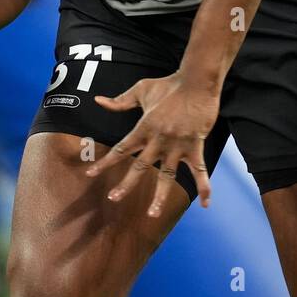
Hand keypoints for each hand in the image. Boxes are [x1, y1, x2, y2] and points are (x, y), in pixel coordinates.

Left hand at [86, 72, 219, 214]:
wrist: (196, 82)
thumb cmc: (169, 85)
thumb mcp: (141, 90)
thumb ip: (120, 101)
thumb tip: (98, 100)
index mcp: (143, 128)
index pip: (120, 149)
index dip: (104, 162)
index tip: (90, 174)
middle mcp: (158, 140)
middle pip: (139, 167)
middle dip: (125, 184)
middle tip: (113, 198)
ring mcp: (177, 146)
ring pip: (166, 176)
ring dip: (159, 197)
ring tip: (152, 214)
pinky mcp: (195, 146)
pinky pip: (200, 171)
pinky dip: (205, 187)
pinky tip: (207, 204)